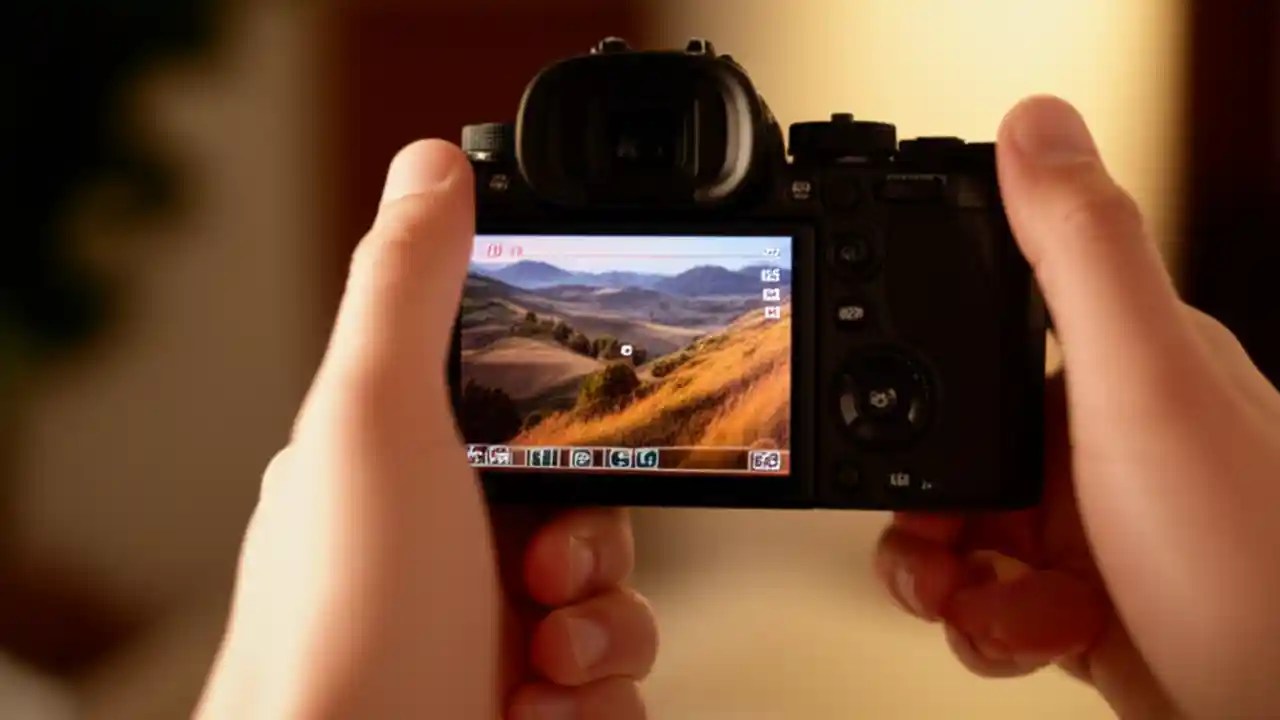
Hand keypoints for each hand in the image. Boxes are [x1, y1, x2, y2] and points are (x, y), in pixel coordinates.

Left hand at [195, 140, 656, 718]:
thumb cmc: (346, 625)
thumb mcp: (376, 421)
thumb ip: (407, 289)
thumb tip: (431, 166)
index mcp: (404, 477)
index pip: (523, 421)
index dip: (572, 434)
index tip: (584, 455)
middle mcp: (443, 559)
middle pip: (592, 514)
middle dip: (596, 551)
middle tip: (550, 578)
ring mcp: (483, 642)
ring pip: (614, 606)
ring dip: (606, 636)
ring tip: (544, 668)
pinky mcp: (523, 711)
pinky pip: (614, 687)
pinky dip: (599, 703)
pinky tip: (541, 713)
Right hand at [875, 96, 1279, 719]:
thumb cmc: (1249, 569)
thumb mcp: (1141, 388)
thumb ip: (1080, 256)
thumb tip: (1036, 127)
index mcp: (1128, 366)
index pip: (992, 335)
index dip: (925, 374)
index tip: (892, 413)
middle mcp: (1112, 442)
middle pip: (958, 448)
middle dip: (924, 507)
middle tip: (935, 544)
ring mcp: (1099, 526)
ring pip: (964, 532)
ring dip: (950, 578)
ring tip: (982, 600)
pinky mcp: (1089, 601)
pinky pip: (996, 598)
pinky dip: (993, 626)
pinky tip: (1037, 634)